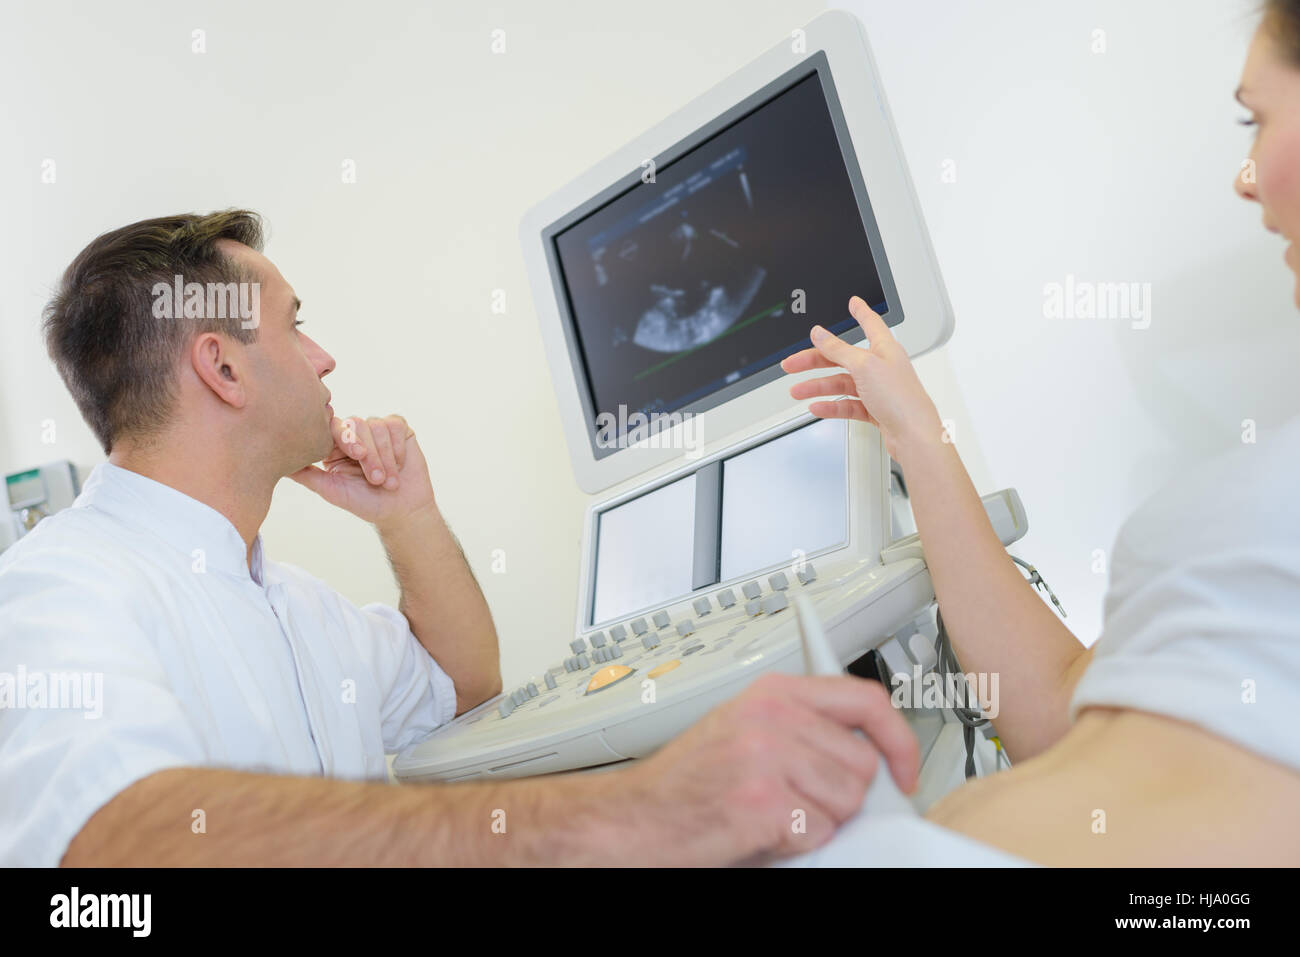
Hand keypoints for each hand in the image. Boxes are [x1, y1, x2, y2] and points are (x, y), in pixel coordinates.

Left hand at [289, 414, 436, 527]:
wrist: (400, 511)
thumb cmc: (365, 503)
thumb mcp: (332, 490)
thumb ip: (306, 475)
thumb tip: (277, 465)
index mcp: (336, 444)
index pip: (334, 428)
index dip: (347, 438)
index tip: (357, 456)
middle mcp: (355, 432)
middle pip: (358, 425)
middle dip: (370, 455)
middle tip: (376, 479)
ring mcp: (376, 429)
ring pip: (378, 427)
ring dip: (386, 457)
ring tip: (389, 481)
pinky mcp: (398, 428)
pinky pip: (395, 425)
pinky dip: (398, 447)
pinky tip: (399, 465)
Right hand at [615, 672, 919, 865]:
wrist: (633, 817)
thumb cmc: (684, 781)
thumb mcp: (743, 731)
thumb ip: (803, 729)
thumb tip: (871, 757)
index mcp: (773, 692)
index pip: (866, 700)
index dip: (899, 739)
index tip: (905, 769)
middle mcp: (772, 717)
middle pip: (863, 763)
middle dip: (842, 794)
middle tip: (802, 802)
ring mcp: (767, 757)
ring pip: (846, 801)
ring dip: (817, 821)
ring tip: (773, 813)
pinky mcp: (762, 802)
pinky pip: (817, 832)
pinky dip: (794, 843)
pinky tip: (757, 828)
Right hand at [781, 296, 943, 462]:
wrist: (913, 435)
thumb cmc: (902, 399)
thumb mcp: (864, 367)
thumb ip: (839, 350)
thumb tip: (820, 334)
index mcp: (884, 349)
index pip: (871, 323)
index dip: (861, 311)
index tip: (854, 303)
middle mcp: (881, 367)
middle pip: (843, 358)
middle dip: (815, 360)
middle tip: (792, 363)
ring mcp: (877, 390)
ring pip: (841, 384)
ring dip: (818, 387)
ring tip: (797, 391)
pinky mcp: (875, 410)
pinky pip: (847, 405)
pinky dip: (832, 406)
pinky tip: (818, 407)